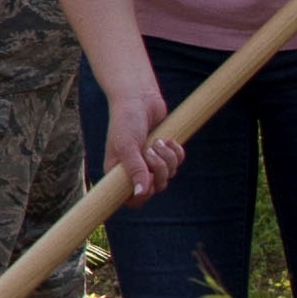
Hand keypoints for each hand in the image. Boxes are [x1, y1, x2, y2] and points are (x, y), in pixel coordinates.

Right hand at [96, 66, 182, 200]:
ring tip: (158, 141)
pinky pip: (178, 162)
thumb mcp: (127, 146)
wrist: (140, 99)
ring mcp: (150, 162)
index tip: (147, 182)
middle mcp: (134, 170)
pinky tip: (168, 139)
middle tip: (151, 152)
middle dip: (159, 170)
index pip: (132, 199)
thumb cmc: (126, 121)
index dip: (142, 195)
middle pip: (155, 187)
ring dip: (167, 158)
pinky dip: (176, 152)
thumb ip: (135, 171)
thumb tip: (140, 193)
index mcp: (118, 172)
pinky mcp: (164, 152)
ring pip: (169, 175)